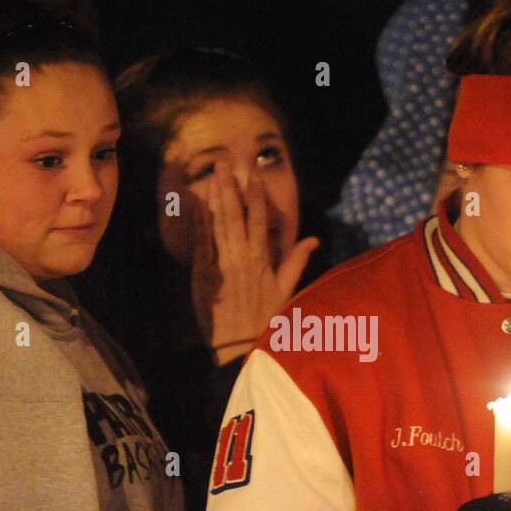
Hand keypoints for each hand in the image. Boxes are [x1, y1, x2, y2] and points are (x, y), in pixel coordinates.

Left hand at [191, 161, 317, 365]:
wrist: (242, 347)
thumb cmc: (265, 320)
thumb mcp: (286, 291)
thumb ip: (296, 262)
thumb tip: (314, 240)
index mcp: (263, 259)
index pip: (260, 219)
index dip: (256, 195)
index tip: (252, 174)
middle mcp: (243, 257)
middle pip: (236, 215)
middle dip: (231, 187)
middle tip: (224, 163)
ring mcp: (222, 264)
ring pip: (218, 224)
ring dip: (215, 198)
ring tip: (212, 175)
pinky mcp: (203, 275)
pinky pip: (201, 244)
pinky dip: (199, 223)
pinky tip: (197, 205)